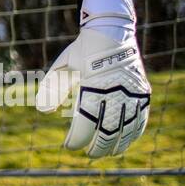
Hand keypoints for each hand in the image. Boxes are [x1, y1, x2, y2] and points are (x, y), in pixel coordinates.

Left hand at [35, 0, 150, 157]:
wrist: (111, 31)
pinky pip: (140, 120)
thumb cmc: (82, 51)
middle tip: (89, 153)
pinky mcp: (142, 93)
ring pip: (126, 130)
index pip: (84, 125)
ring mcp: (131, 94)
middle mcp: (114, 93)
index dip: (77, 139)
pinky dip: (133, 134)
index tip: (70, 145)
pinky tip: (125, 142)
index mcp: (92, 89)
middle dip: (97, 147)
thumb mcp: (63, 67)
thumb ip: (53, 89)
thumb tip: (42, 109)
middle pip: (107, 132)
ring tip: (106, 152)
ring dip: (116, 145)